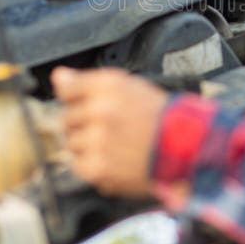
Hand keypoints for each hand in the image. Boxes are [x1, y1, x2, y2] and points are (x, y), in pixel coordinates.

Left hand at [52, 67, 169, 196]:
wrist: (185, 147)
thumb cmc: (161, 117)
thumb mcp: (129, 86)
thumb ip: (89, 82)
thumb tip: (59, 76)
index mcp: (109, 85)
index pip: (68, 89)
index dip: (76, 98)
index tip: (86, 105)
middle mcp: (101, 109)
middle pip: (66, 117)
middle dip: (82, 123)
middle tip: (108, 127)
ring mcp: (98, 140)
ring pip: (71, 142)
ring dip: (86, 145)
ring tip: (113, 144)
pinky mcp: (98, 167)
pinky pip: (78, 164)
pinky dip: (91, 164)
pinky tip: (113, 158)